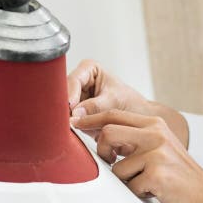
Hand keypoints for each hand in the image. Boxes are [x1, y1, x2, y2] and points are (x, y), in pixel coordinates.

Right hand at [67, 60, 189, 147]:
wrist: (140, 119)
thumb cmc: (132, 104)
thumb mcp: (114, 102)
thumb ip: (95, 106)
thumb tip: (75, 113)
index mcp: (88, 69)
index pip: (73, 80)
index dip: (69, 94)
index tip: (70, 107)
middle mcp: (79, 82)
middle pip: (63, 94)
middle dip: (64, 108)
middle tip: (64, 120)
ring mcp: (76, 99)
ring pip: (63, 108)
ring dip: (65, 119)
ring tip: (67, 128)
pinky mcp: (76, 114)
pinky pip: (68, 120)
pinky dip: (70, 126)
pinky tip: (71, 133)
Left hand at [70, 110, 202, 202]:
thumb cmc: (179, 174)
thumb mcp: (160, 147)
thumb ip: (136, 139)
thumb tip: (101, 138)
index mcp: (154, 124)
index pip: (113, 115)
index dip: (90, 120)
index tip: (74, 125)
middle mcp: (155, 134)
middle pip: (108, 134)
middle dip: (102, 152)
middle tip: (111, 163)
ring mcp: (156, 153)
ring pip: (117, 168)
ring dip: (127, 181)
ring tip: (146, 183)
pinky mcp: (157, 173)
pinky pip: (131, 186)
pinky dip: (140, 193)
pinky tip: (156, 191)